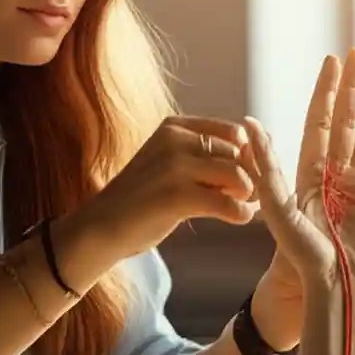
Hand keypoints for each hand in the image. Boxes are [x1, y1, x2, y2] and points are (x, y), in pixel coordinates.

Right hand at [76, 116, 258, 258]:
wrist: (101, 227)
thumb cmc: (140, 199)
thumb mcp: (168, 163)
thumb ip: (202, 157)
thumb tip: (254, 158)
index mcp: (174, 127)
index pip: (233, 132)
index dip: (247, 156)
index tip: (245, 176)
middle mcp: (174, 139)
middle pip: (237, 155)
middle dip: (248, 177)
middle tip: (247, 197)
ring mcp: (175, 166)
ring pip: (237, 176)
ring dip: (247, 195)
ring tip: (243, 207)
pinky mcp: (177, 196)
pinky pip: (228, 203)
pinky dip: (240, 213)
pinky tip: (238, 218)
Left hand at [242, 50, 354, 314]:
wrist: (332, 283)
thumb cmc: (299, 253)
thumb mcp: (275, 206)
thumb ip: (264, 164)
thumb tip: (248, 123)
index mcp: (308, 171)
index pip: (319, 120)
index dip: (326, 90)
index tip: (332, 61)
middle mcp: (335, 172)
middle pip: (344, 118)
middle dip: (351, 85)